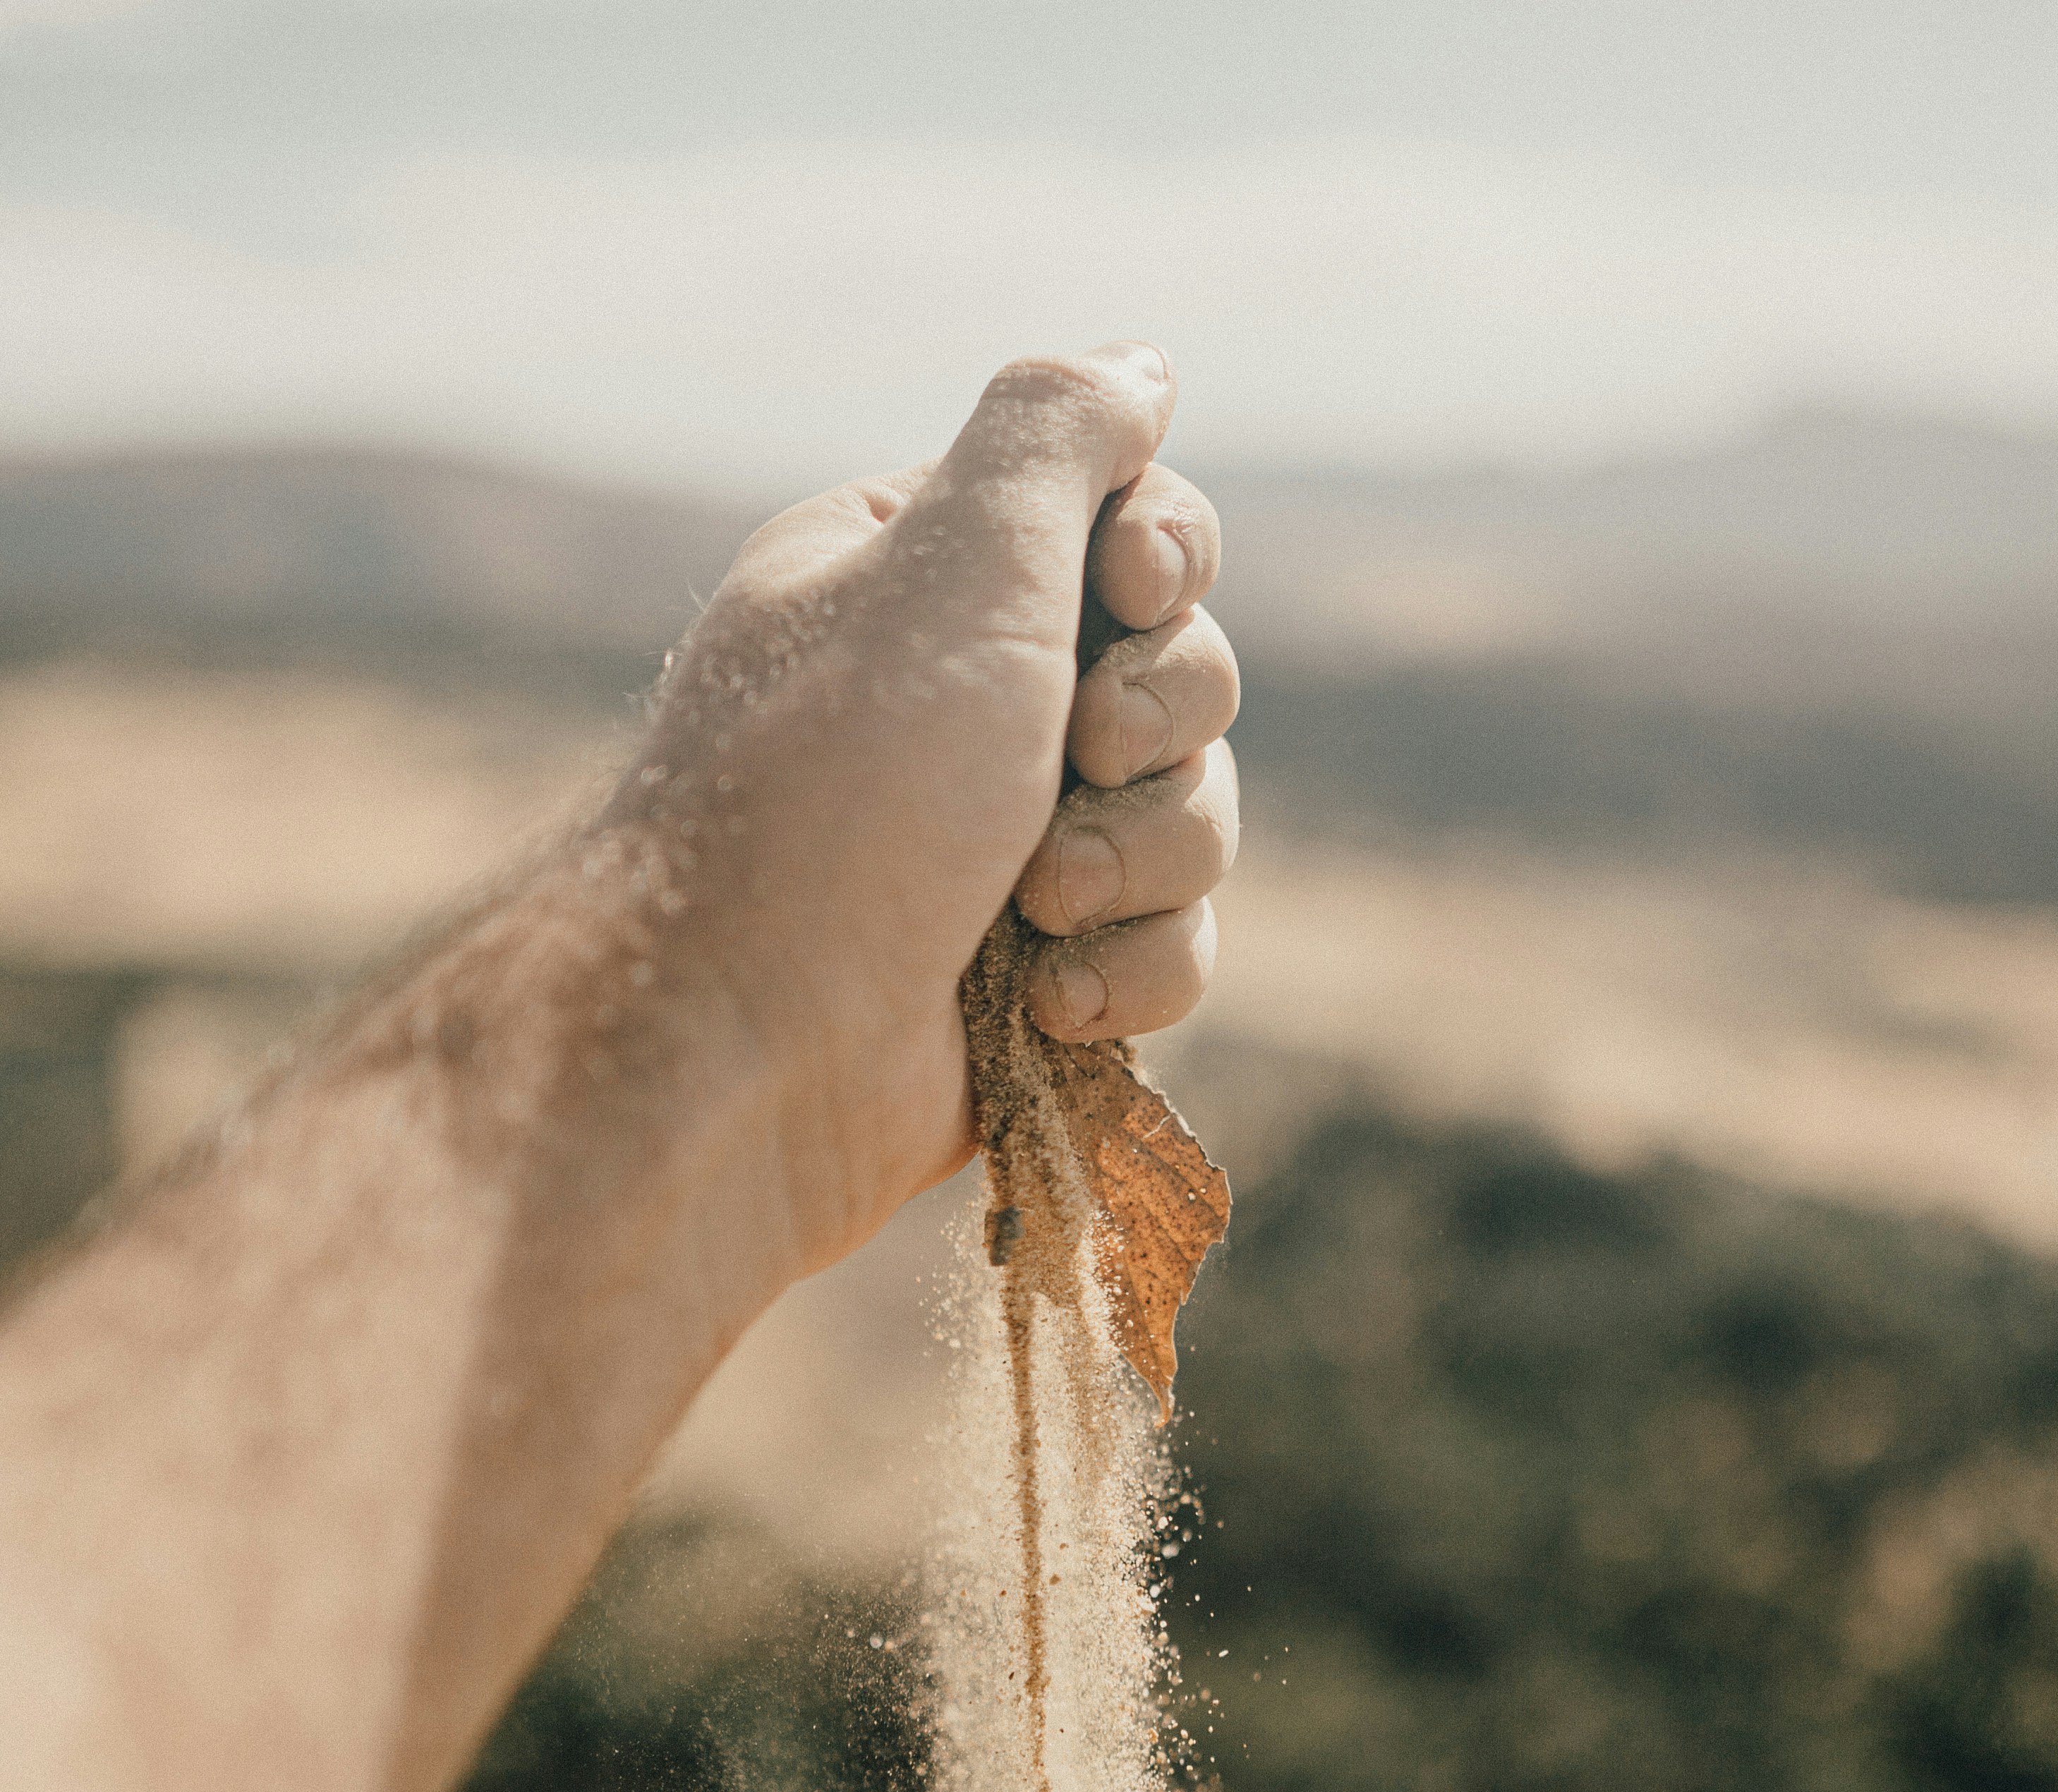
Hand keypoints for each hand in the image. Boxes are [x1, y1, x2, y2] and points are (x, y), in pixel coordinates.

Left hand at [596, 342, 1239, 1279]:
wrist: (749, 1048)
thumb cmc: (841, 788)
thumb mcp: (957, 558)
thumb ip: (1060, 437)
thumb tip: (1144, 363)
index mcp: (929, 582)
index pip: (1133, 527)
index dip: (1164, 562)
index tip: (1128, 586)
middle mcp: (969, 706)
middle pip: (1189, 679)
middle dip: (1154, 731)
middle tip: (1070, 758)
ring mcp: (1005, 850)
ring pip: (1194, 821)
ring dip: (1139, 863)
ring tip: (1035, 908)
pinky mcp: (1038, 978)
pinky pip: (1170, 948)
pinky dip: (1131, 973)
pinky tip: (1045, 1002)